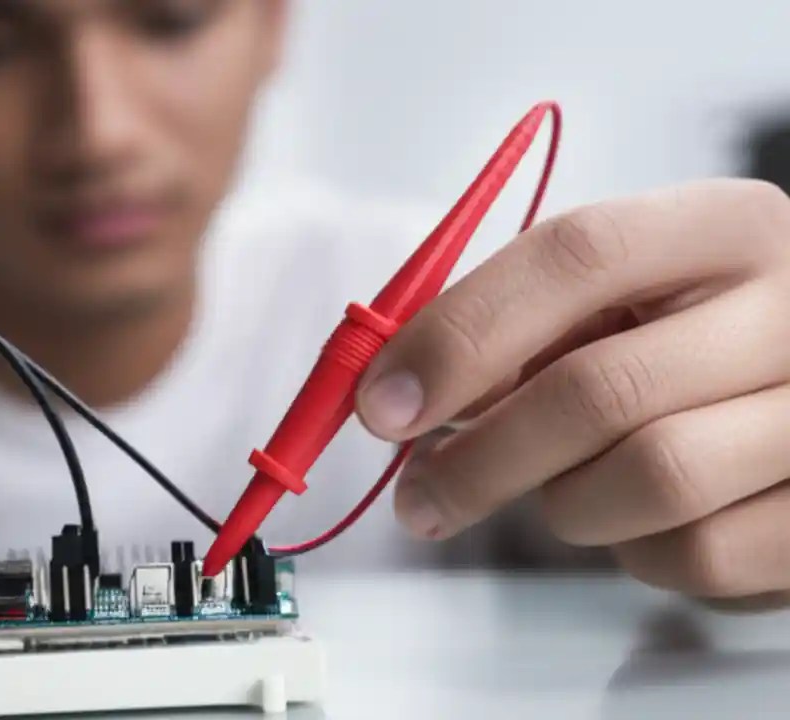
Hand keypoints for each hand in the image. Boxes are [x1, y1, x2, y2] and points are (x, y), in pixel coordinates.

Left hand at [354, 178, 789, 599]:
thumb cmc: (680, 342)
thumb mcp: (613, 305)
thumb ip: (514, 330)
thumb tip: (396, 393)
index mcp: (724, 226)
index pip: (577, 255)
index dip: (461, 333)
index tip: (382, 404)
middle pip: (602, 389)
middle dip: (481, 458)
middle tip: (418, 499)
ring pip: (651, 479)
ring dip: (565, 504)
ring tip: (555, 490)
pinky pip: (698, 554)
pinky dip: (635, 551)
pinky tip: (635, 520)